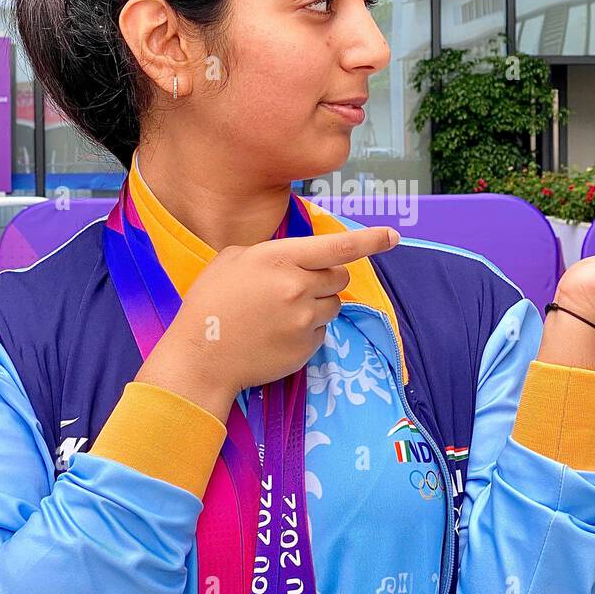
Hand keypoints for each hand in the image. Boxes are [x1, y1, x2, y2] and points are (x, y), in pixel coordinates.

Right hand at [136, 225, 399, 418]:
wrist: (201, 357)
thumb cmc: (210, 304)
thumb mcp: (233, 260)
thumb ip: (272, 253)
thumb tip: (299, 257)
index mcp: (281, 259)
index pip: (338, 246)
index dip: (371, 240)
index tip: (393, 236)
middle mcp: (299, 288)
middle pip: (339, 276)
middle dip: (325, 277)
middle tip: (295, 286)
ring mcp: (305, 320)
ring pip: (333, 304)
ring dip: (317, 303)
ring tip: (281, 312)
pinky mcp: (308, 347)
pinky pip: (322, 330)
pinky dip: (307, 329)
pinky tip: (277, 333)